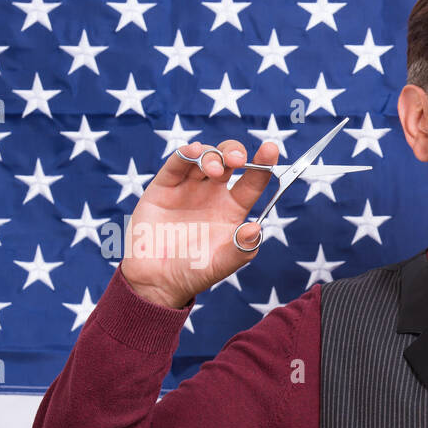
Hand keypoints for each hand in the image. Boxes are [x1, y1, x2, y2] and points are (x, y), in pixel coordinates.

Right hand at [119, 139, 279, 308]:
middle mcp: (214, 194)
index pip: (253, 182)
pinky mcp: (164, 186)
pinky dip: (185, 154)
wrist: (157, 279)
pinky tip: (193, 152)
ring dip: (212, 156)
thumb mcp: (222, 264)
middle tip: (238, 160)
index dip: (264, 164)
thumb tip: (257, 228)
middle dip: (235, 153)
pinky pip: (176, 164)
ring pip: (204, 157)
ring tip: (214, 171)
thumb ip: (242, 248)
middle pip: (228, 161)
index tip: (271, 149)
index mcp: (233, 209)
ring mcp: (189, 187)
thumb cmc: (194, 272)